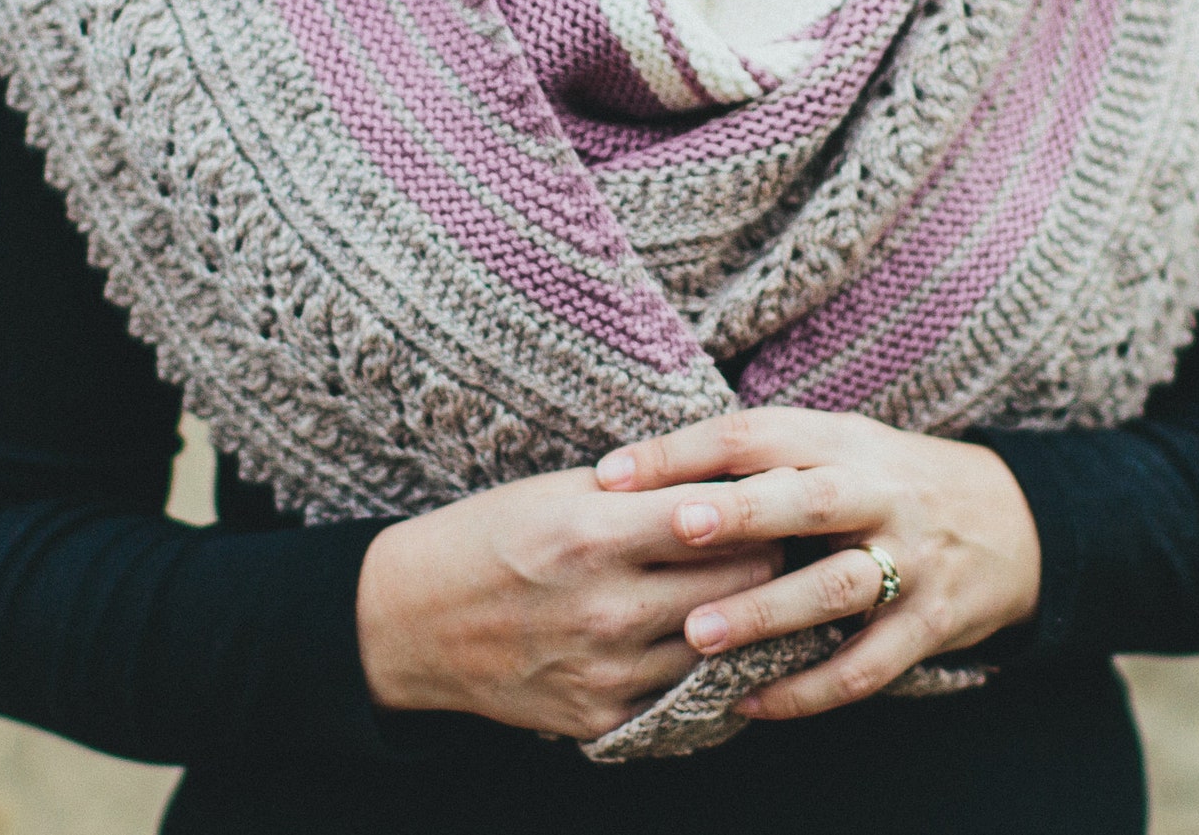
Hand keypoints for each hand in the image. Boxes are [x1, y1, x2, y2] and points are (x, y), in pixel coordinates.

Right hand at [355, 466, 781, 740]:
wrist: (412, 621)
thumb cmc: (491, 534)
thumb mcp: (562, 490)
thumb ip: (646, 488)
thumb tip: (735, 479)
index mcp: (594, 533)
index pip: (719, 520)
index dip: (761, 504)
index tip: (784, 493)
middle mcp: (605, 607)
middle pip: (737, 583)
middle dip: (769, 556)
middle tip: (786, 537)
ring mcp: (605, 671)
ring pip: (722, 643)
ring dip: (747, 615)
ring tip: (763, 586)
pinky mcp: (601, 718)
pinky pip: (683, 692)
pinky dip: (706, 665)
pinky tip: (716, 638)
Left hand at [594, 409, 1040, 720]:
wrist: (1010, 520)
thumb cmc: (884, 481)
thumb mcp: (837, 445)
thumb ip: (763, 460)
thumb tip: (648, 478)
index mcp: (840, 440)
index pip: (753, 434)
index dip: (682, 450)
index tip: (611, 472)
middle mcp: (878, 493)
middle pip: (805, 498)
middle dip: (739, 513)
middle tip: (672, 528)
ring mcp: (911, 560)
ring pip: (835, 587)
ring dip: (765, 612)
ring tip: (696, 635)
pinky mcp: (932, 624)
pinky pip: (868, 665)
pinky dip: (809, 688)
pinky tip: (750, 701)